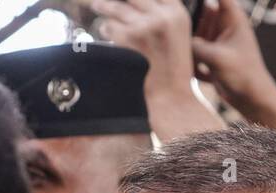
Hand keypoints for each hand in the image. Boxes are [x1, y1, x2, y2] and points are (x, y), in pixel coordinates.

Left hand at [90, 0, 224, 140]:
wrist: (169, 99)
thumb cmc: (172, 70)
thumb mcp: (178, 36)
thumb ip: (163, 15)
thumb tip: (135, 1)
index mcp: (177, 14)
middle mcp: (161, 16)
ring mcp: (144, 26)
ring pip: (116, 8)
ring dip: (104, 8)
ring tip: (98, 7)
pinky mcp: (127, 38)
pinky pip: (108, 26)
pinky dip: (106, 31)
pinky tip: (108, 36)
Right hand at [190, 0, 275, 145]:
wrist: (254, 102)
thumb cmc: (244, 77)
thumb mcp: (217, 58)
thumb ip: (195, 46)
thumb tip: (175, 41)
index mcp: (232, 18)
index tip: (187, 1)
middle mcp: (225, 27)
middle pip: (202, 12)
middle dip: (189, 21)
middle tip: (177, 30)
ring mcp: (218, 42)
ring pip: (196, 34)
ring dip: (188, 43)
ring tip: (182, 53)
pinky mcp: (213, 58)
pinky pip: (196, 54)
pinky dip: (192, 61)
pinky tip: (191, 70)